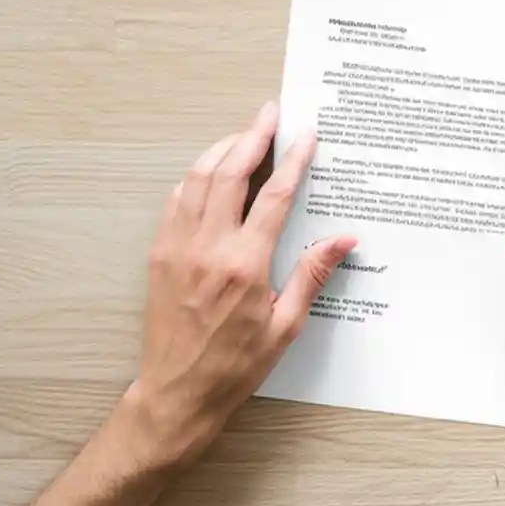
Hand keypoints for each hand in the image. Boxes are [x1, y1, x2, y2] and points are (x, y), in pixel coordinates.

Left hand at [131, 102, 356, 461]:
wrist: (177, 393)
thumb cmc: (234, 366)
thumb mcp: (285, 325)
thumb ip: (312, 274)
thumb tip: (344, 240)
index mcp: (244, 265)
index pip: (273, 196)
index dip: (293, 160)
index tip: (306, 136)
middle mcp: (207, 248)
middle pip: (230, 173)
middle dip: (252, 136)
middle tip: (270, 112)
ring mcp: (177, 248)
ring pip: (197, 179)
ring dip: (221, 149)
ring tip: (243, 132)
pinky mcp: (159, 255)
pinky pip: (175, 201)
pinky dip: (194, 177)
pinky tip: (208, 171)